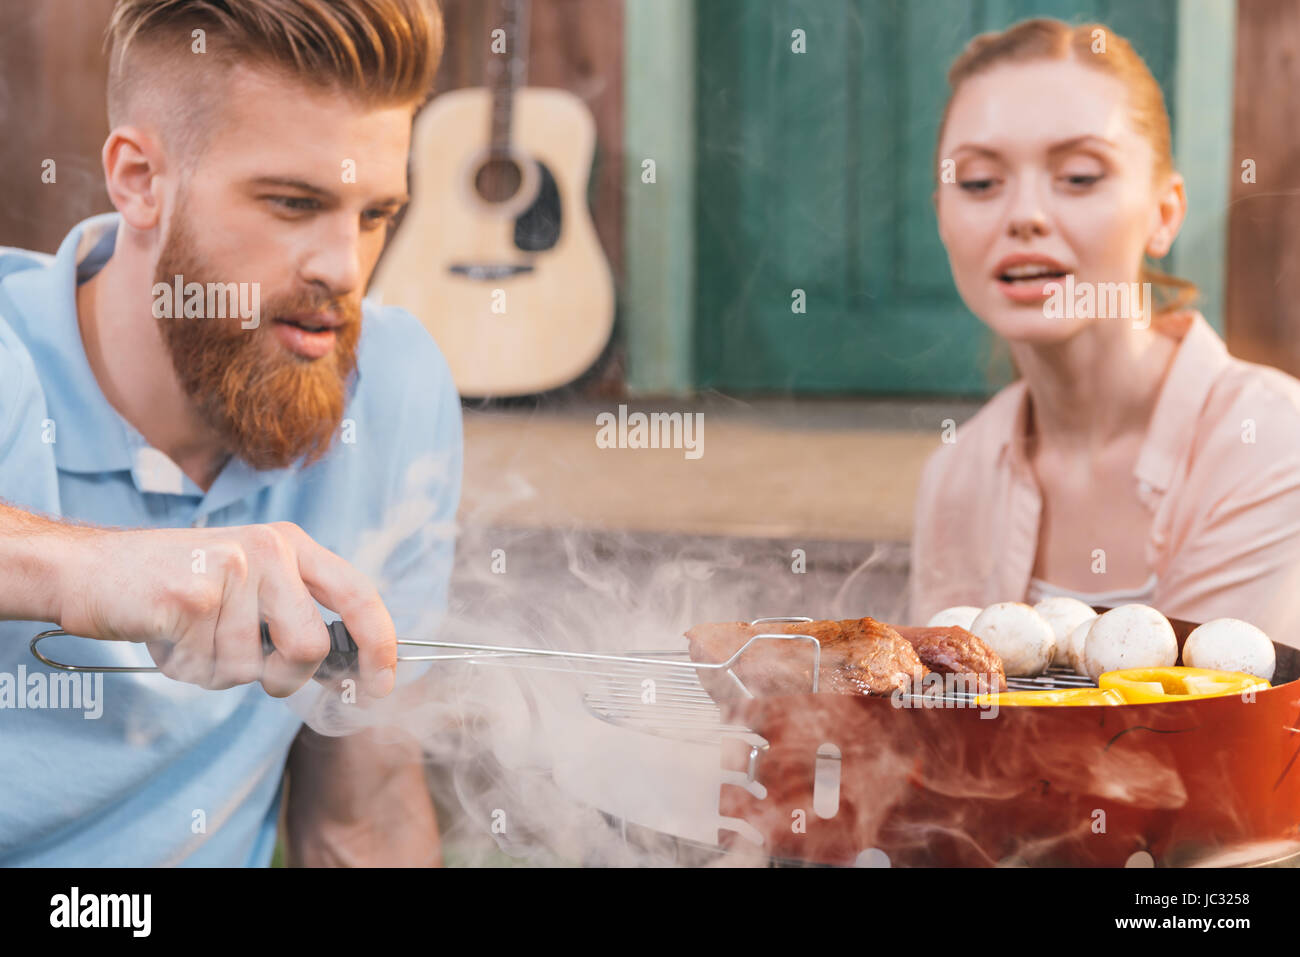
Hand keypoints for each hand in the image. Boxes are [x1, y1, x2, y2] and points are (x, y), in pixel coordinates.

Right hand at [54, 521, 396, 696]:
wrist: (88, 569)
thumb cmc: (174, 585)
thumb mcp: (247, 580)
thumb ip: (294, 611)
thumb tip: (344, 668)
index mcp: (289, 545)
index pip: (359, 594)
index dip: (380, 644)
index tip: (380, 683)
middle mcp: (267, 550)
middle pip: (309, 646)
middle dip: (282, 675)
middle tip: (246, 662)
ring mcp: (229, 571)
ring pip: (252, 667)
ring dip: (218, 669)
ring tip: (191, 635)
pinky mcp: (190, 598)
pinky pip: (209, 667)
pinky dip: (187, 667)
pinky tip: (167, 635)